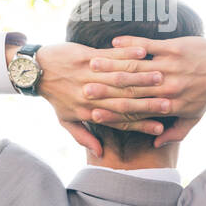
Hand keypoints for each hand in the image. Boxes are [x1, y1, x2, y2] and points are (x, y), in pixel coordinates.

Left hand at [25, 42, 172, 155]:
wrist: (36, 69)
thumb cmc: (53, 95)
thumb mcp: (65, 119)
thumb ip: (83, 136)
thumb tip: (99, 153)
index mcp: (88, 112)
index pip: (120, 122)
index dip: (141, 126)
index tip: (160, 129)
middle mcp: (90, 96)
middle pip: (124, 101)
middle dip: (148, 103)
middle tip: (170, 104)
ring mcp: (88, 75)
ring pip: (120, 78)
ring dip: (142, 77)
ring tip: (162, 77)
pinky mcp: (85, 57)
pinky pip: (110, 55)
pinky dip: (127, 53)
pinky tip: (144, 52)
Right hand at [83, 35, 205, 145]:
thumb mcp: (193, 116)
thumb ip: (175, 132)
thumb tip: (157, 144)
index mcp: (168, 106)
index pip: (135, 112)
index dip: (113, 113)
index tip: (93, 113)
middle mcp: (167, 89)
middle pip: (130, 91)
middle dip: (104, 90)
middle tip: (83, 89)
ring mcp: (170, 67)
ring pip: (135, 68)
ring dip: (111, 65)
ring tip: (91, 63)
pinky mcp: (173, 48)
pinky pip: (147, 47)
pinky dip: (130, 44)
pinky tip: (114, 42)